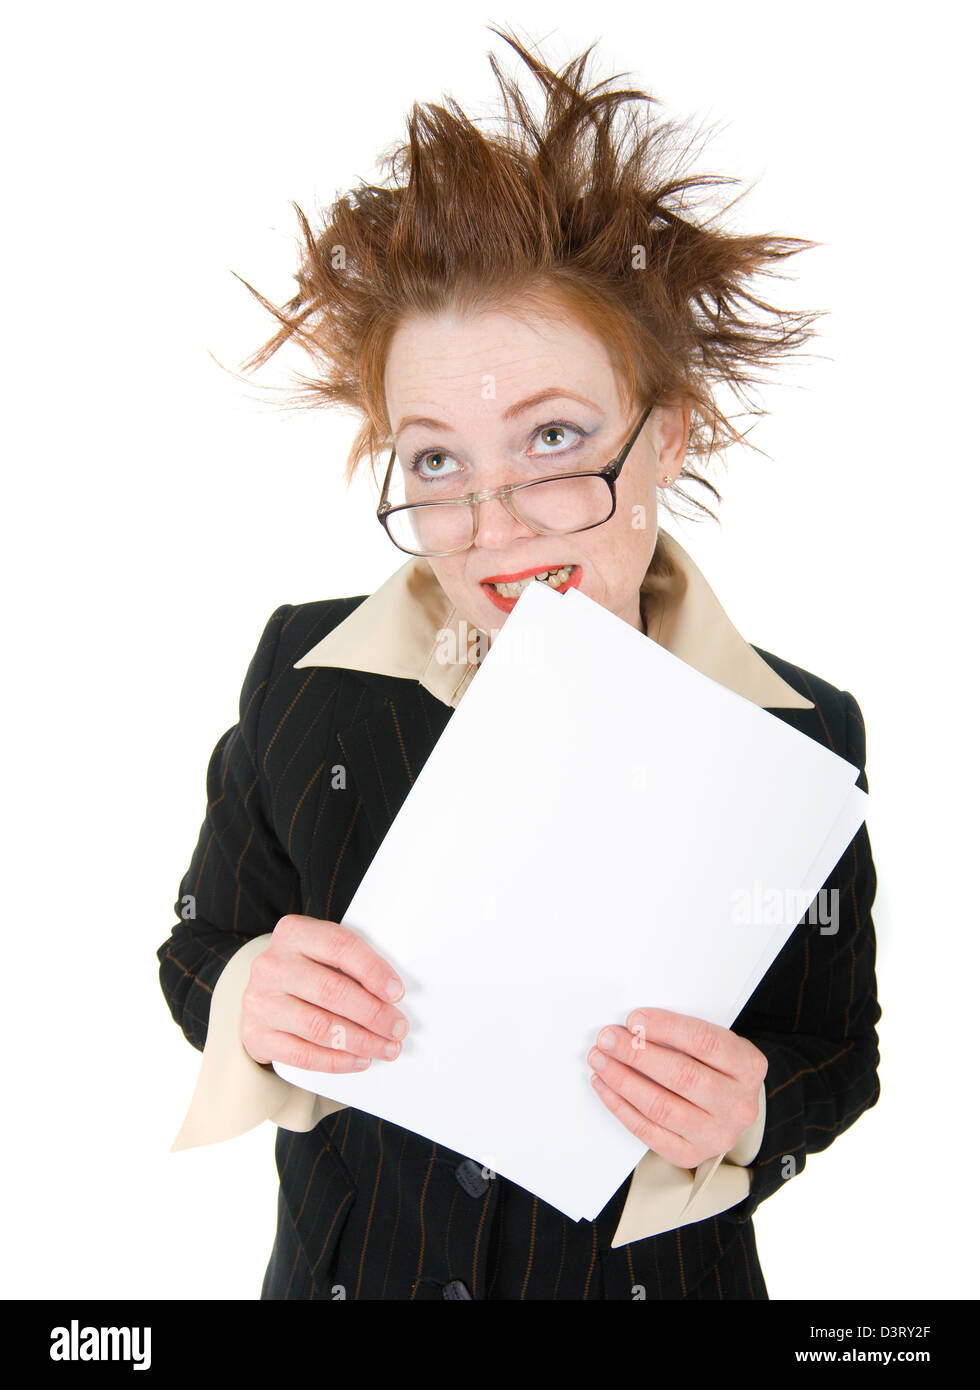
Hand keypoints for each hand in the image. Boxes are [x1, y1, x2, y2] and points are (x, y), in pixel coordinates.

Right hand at [241, 914, 408, 1070]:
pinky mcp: (257, 1034)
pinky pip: (303, 1054)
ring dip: (361, 1042)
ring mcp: (261, 1001)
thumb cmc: (305, 970)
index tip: (397, 992)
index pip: (340, 947)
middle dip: (373, 1014)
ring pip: (319, 1026)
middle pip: (332, 991)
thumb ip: (351, 963)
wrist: (263, 994)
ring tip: (386, 1048)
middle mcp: (272, 965)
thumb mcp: (322, 952)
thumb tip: (392, 995)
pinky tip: (360, 1060)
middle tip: (398, 1028)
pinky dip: (337, 1061)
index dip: (372, 970)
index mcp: (294, 933)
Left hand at [586, 1007, 766, 1167]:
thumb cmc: (714, 1068)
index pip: (705, 1042)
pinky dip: (620, 1106)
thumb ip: (684, 1034)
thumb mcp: (715, 1045)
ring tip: (600, 1060)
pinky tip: (605, 1085)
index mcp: (749, 1066)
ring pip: (661, 1106)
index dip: (666, 1028)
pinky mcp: (691, 1155)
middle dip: (637, 1054)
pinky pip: (648, 1131)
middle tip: (608, 1039)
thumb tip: (634, 1025)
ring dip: (622, 1080)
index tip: (634, 1019)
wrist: (727, 1111)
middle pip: (682, 1075)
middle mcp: (738, 1104)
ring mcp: (716, 1134)